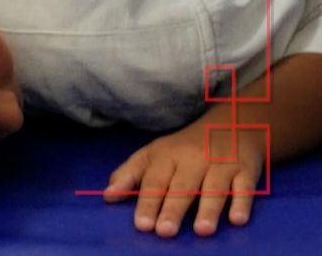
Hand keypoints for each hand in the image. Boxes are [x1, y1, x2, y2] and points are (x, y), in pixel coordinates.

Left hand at [104, 116, 267, 235]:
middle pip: (182, 185)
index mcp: (168, 154)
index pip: (155, 180)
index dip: (147, 201)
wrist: (232, 122)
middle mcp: (194, 158)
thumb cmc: (187, 146)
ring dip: (208, 208)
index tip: (141, 225)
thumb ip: (131, 174)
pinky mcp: (246, 170)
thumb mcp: (156, 153)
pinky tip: (237, 219)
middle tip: (164, 231)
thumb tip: (107, 196)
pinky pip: (245, 187)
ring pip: (214, 187)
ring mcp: (221, 163)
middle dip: (173, 208)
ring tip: (201, 230)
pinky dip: (242, 202)